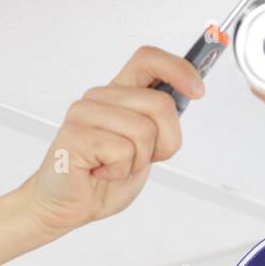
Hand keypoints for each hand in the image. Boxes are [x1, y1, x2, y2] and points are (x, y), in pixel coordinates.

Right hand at [22, 46, 204, 233]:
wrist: (67, 205)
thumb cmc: (103, 177)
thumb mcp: (146, 148)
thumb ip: (161, 122)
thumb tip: (190, 92)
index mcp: (118, 94)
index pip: (148, 59)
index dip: (178, 68)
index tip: (197, 90)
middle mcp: (100, 97)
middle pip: (160, 104)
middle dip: (164, 143)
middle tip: (138, 159)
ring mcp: (84, 113)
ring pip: (144, 131)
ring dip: (137, 161)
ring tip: (114, 166)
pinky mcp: (75, 135)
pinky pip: (122, 151)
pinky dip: (119, 171)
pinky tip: (100, 171)